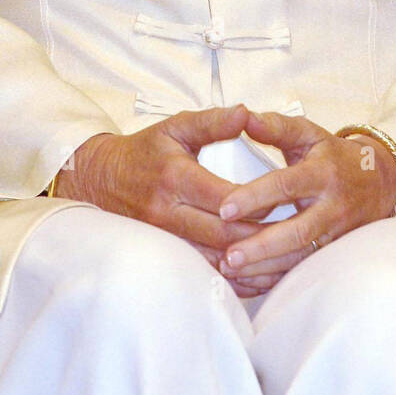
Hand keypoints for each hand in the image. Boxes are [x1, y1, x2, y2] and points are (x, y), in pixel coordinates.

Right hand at [54, 104, 282, 298]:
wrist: (101, 179)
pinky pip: (203, 275)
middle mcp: (168, 212)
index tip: (285, 199)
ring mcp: (164, 239)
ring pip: (214, 261)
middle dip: (261, 238)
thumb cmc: (146, 150)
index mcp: (175, 177)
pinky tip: (258, 279)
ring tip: (285, 260)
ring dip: (250, 265)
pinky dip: (233, 281)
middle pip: (222, 234)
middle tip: (294, 233)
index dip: (257, 203)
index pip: (224, 197)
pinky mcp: (165, 255)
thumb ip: (213, 122)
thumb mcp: (176, 127)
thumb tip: (246, 113)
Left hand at [214, 109, 395, 284]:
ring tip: (230, 268)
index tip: (223, 208)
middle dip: (261, 245)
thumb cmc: (333, 155)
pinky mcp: (335, 252)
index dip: (255, 197)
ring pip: (301, 257)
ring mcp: (336, 233)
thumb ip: (276, 126)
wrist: (380, 182)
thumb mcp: (309, 133)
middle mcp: (332, 206)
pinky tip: (247, 280)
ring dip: (265, 266)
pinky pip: (304, 270)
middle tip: (227, 255)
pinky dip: (276, 278)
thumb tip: (245, 116)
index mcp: (322, 173)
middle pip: (297, 230)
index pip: (286, 185)